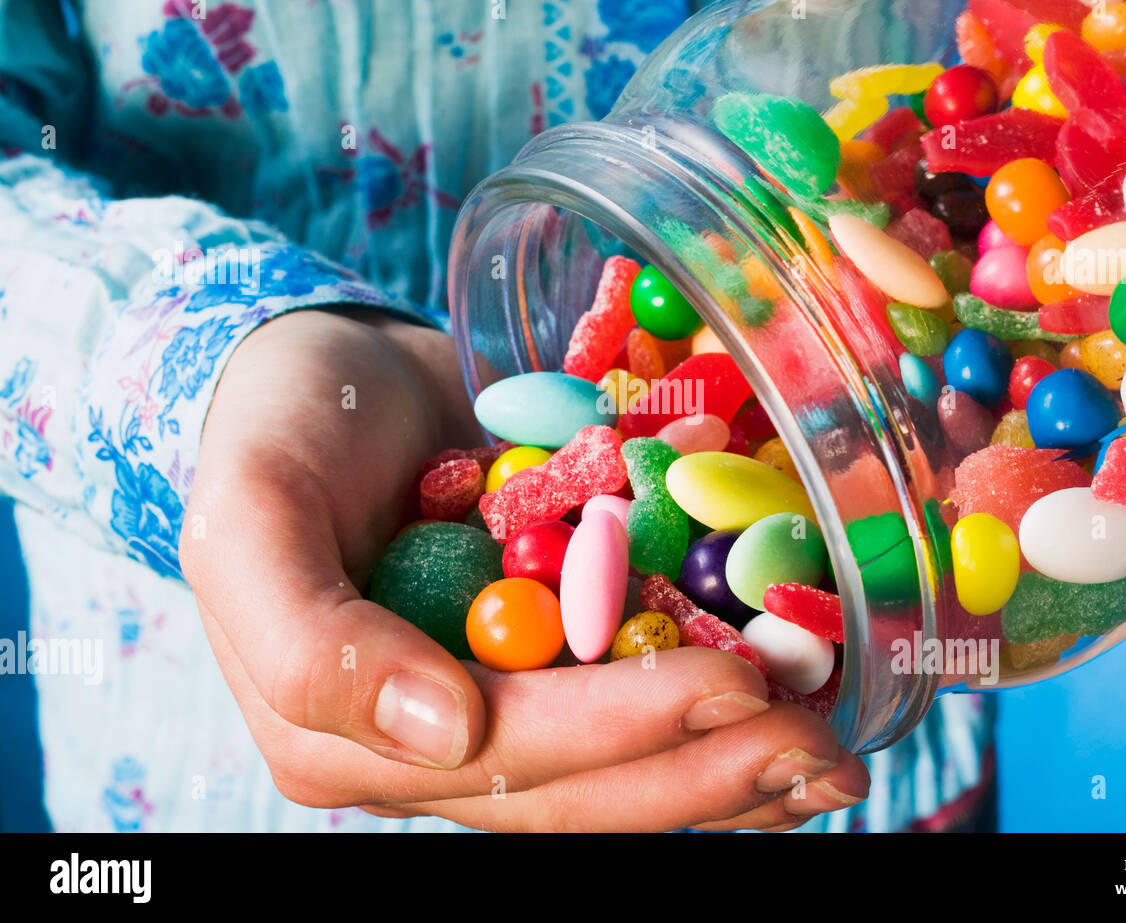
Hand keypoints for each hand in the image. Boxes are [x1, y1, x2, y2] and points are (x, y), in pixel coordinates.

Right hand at [181, 309, 867, 830]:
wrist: (329, 380)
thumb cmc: (279, 433)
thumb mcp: (249, 519)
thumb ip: (309, 642)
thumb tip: (445, 732)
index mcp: (348, 731)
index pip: (508, 754)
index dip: (626, 730)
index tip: (739, 689)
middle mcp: (428, 742)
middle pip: (582, 788)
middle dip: (706, 772)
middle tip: (823, 753)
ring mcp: (491, 708)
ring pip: (620, 775)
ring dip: (729, 772)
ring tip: (831, 762)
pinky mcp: (540, 666)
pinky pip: (632, 713)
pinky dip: (714, 722)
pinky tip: (792, 716)